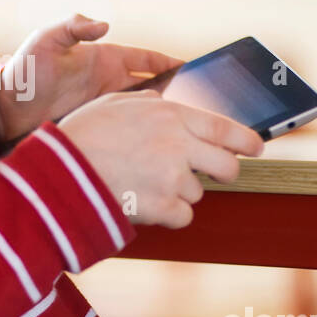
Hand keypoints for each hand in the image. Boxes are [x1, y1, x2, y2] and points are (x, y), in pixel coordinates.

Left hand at [0, 12, 184, 146]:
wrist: (3, 110)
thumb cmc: (24, 71)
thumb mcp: (45, 41)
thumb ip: (73, 27)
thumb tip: (103, 24)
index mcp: (104, 59)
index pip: (146, 58)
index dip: (170, 62)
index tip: (195, 69)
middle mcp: (109, 82)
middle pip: (153, 87)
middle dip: (177, 94)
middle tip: (202, 106)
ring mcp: (104, 106)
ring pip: (143, 112)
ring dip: (163, 119)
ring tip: (189, 130)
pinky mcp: (97, 127)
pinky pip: (126, 131)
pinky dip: (143, 137)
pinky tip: (159, 148)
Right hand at [56, 91, 264, 228]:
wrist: (60, 173)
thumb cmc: (81, 135)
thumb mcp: (115, 102)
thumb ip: (148, 101)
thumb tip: (164, 102)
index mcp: (170, 115)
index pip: (225, 127)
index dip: (247, 140)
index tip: (256, 147)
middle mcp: (178, 144)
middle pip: (227, 166)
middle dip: (223, 172)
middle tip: (210, 175)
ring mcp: (172, 177)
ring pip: (198, 192)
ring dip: (179, 192)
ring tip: (146, 185)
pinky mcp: (163, 207)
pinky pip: (183, 216)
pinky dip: (168, 214)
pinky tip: (145, 204)